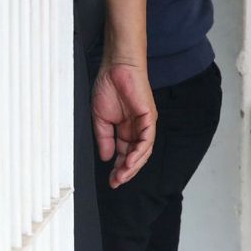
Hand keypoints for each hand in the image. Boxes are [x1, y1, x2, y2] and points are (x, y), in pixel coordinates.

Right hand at [91, 61, 156, 187]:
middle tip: (116, 182)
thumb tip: (107, 158)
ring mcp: (145, 123)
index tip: (111, 180)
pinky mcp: (149, 116)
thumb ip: (105, 139)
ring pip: (143, 150)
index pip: (125, 154)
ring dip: (133, 165)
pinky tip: (130, 161)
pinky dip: (140, 151)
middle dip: (126, 171)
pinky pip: (147, 138)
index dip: (119, 169)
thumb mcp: (101, 119)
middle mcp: (137, 128)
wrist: (116, 68)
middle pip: (136, 156)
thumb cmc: (109, 88)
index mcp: (126, 130)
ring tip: (122, 175)